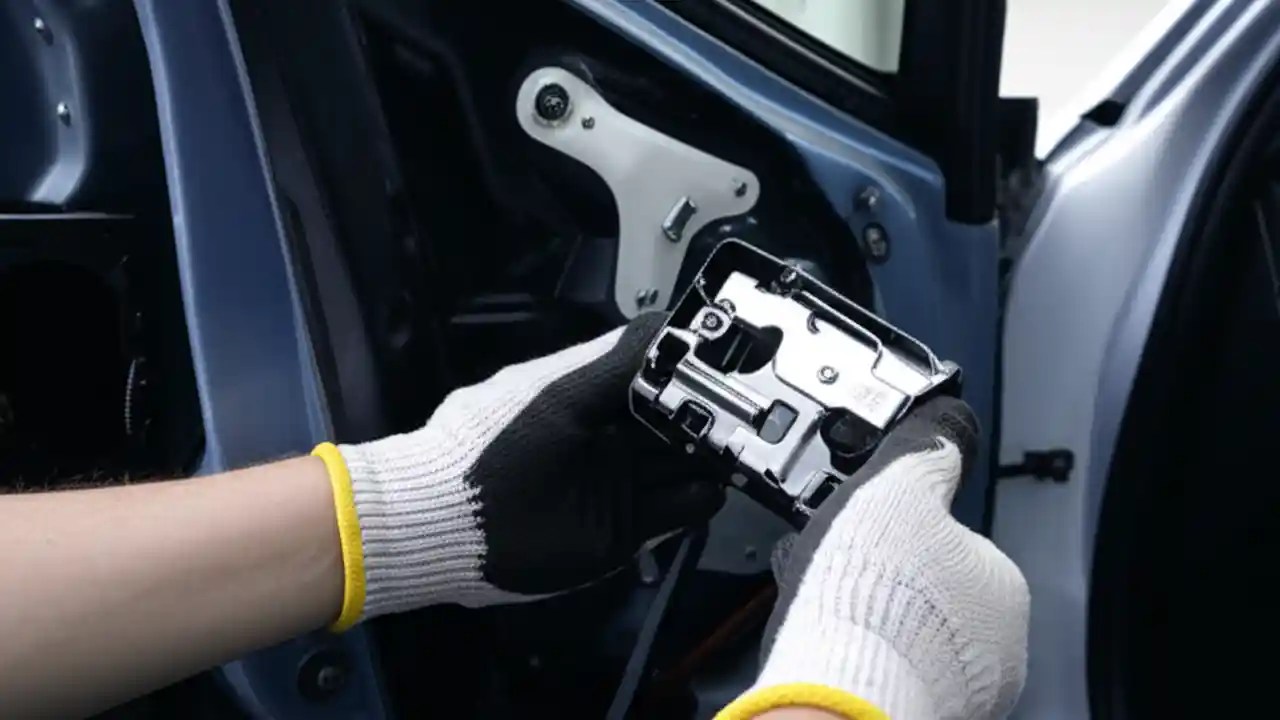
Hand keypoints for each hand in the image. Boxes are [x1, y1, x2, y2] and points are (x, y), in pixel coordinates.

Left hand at [328, 313, 723, 624]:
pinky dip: (699, 498)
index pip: (662, 372)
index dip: (696, 366)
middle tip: (750, 410)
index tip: (733, 360)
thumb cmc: (488, 448)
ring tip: (739, 447)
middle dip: (715, 413)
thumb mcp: (558, 396)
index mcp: (593, 394)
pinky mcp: (623, 529)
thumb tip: (668, 325)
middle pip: (682, 419)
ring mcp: (619, 484)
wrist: (433, 524)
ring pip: (686, 464)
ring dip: (714, 456)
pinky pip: (678, 509)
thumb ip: (617, 364)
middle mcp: (612, 437)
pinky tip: (706, 487)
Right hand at [719, 398, 1028, 719]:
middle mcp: (1001, 645)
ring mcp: (970, 691)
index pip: (956, 545)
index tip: (873, 540)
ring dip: (884, 627)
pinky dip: (875, 665)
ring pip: (919, 642)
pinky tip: (846, 653)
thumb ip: (926, 447)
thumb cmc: (873, 596)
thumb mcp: (897, 485)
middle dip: (894, 586)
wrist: (842, 687)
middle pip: (936, 595)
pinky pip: (902, 680)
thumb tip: (944, 418)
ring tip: (839, 616)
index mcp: (1001, 583)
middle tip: (851, 579)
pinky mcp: (933, 716)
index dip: (905, 536)